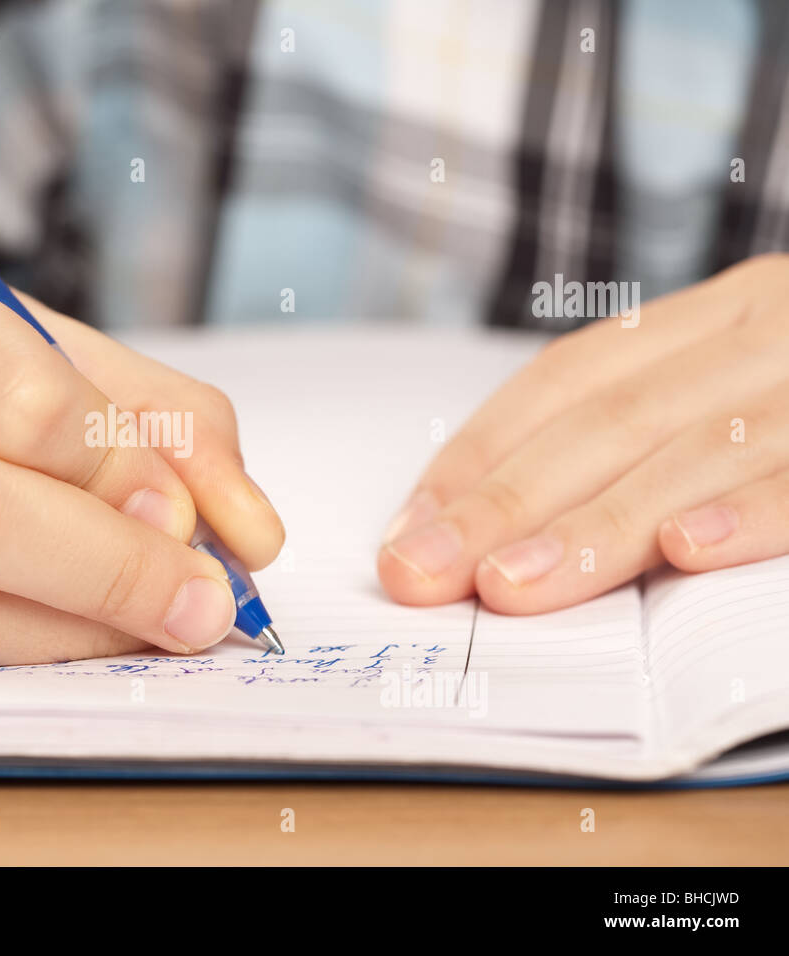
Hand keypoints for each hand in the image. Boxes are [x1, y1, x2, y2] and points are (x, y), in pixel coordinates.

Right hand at [0, 225, 282, 664]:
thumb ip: (138, 406)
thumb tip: (247, 528)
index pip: (12, 397)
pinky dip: (8, 646)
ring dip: (71, 636)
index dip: (120, 472)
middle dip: (115, 577)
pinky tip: (63, 625)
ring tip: (152, 623)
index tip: (193, 514)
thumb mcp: (0, 319)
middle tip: (206, 607)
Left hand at [378, 254, 788, 612]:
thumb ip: (652, 427)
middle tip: (422, 574)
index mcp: (721, 316)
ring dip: (595, 526)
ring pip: (695, 451)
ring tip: (509, 584)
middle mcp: (766, 333)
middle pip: (610, 420)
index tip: (407, 532)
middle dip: (503, 504)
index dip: (478, 455)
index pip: (568, 380)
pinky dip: (748, 512)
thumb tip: (506, 527)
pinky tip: (682, 548)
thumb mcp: (745, 377)